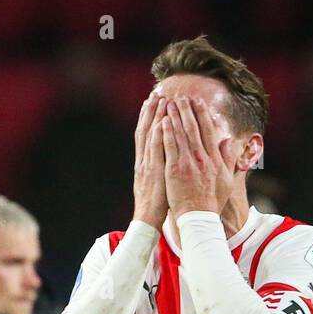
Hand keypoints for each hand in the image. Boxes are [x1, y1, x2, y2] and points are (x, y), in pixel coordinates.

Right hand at [132, 94, 168, 227]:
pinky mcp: (153, 172)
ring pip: (150, 136)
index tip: (154, 103)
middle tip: (156, 93)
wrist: (147, 220)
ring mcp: (147, 165)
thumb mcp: (157, 182)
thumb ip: (161, 168)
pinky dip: (158, 134)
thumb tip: (168, 157)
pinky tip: (163, 122)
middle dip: (151, 111)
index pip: (146, 135)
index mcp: (145, 163)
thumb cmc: (157, 204)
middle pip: (146, 130)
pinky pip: (156, 150)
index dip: (149, 118)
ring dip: (154, 117)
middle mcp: (144, 160)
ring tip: (160, 100)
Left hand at [164, 97, 227, 215]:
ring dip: (175, 116)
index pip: (208, 132)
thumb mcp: (227, 180)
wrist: (198, 218)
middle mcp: (202, 159)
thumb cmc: (212, 202)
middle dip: (187, 110)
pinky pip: (170, 146)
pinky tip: (163, 121)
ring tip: (169, 103)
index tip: (198, 102)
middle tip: (181, 97)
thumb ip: (228, 159)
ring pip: (181, 134)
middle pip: (193, 128)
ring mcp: (188, 163)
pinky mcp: (174, 170)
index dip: (202, 115)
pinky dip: (167, 132)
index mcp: (214, 160)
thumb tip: (228, 141)